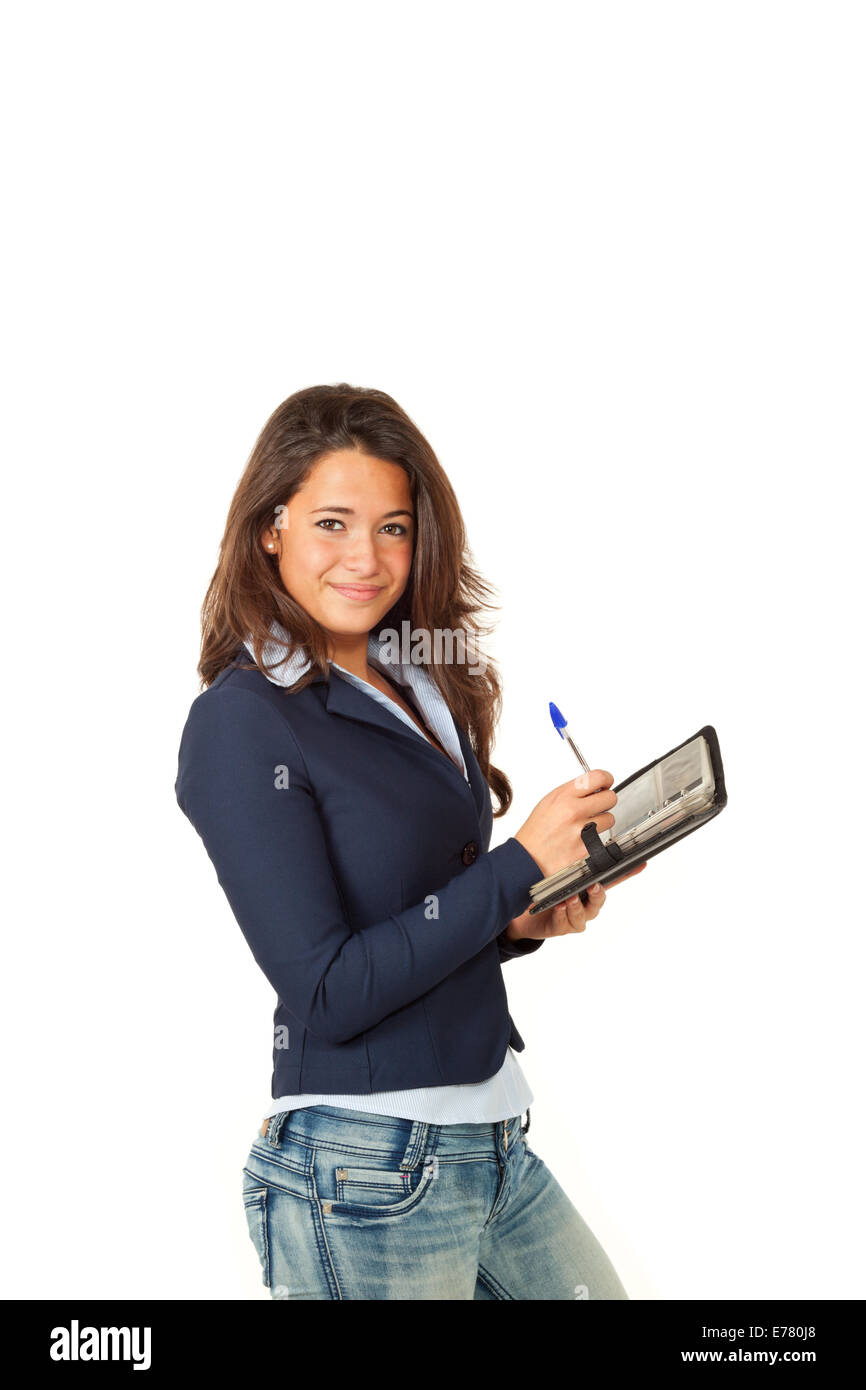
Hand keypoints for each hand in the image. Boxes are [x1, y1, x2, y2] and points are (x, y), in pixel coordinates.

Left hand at [505, 860, 647, 939]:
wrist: (523, 906)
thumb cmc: (545, 883)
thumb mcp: (558, 861)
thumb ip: (573, 846)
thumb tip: (586, 822)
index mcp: (588, 883)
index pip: (611, 876)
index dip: (628, 872)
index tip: (640, 864)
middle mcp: (586, 901)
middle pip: (600, 898)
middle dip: (598, 893)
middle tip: (594, 885)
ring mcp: (575, 915)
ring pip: (584, 914)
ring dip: (578, 906)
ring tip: (571, 897)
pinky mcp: (561, 925)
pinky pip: (564, 923)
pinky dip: (562, 915)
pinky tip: (559, 906)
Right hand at [514, 769, 618, 879]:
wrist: (528, 857)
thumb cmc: (536, 830)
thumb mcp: (549, 801)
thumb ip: (572, 792)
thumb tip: (594, 787)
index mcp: (563, 796)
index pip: (598, 777)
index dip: (606, 779)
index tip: (606, 783)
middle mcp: (573, 811)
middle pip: (610, 797)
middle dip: (606, 801)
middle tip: (597, 805)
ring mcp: (581, 830)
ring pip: (610, 818)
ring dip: (602, 821)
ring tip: (586, 825)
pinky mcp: (586, 848)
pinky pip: (602, 837)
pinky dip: (595, 838)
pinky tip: (582, 838)